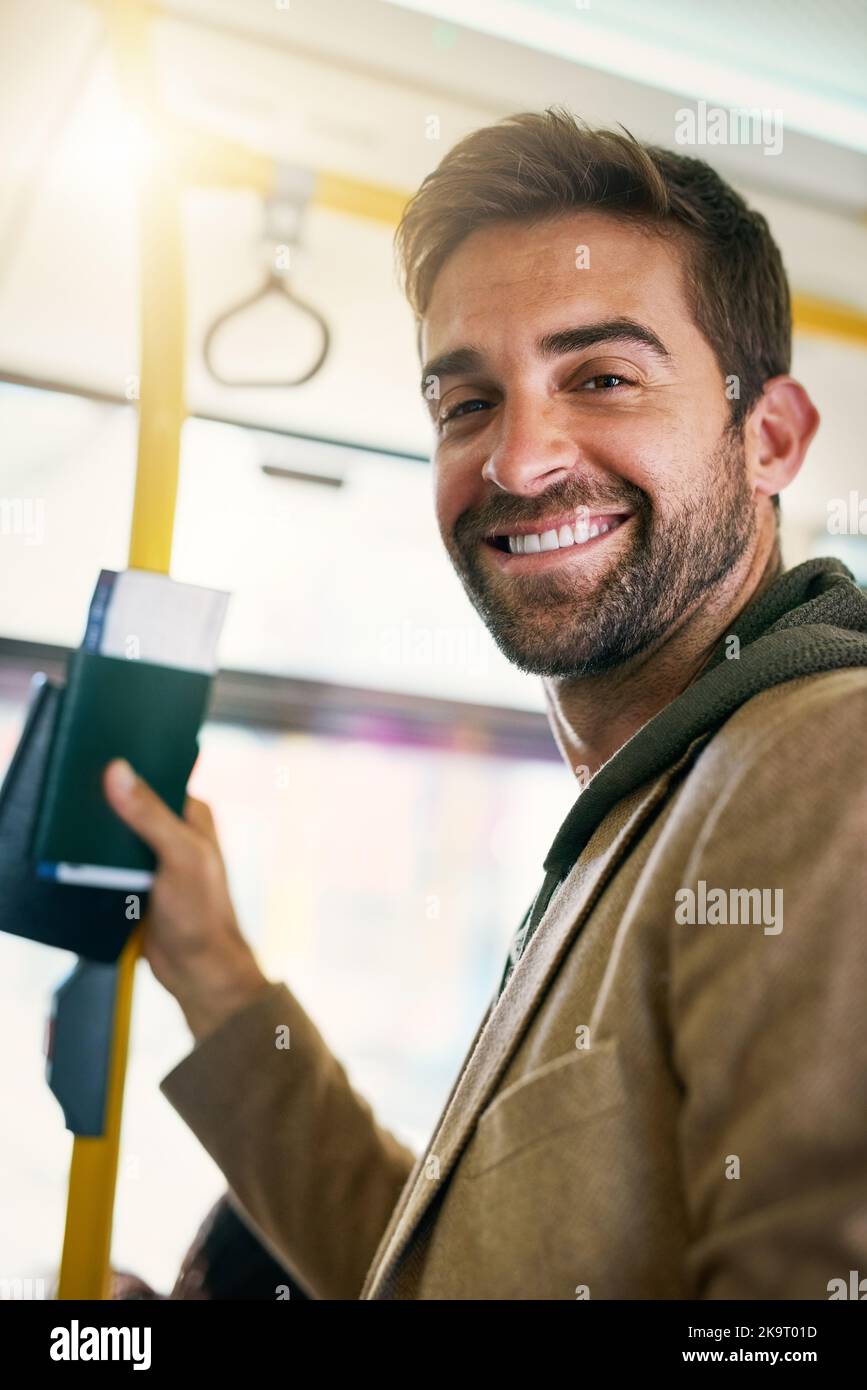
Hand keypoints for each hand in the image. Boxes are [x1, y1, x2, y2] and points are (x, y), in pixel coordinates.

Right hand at [102, 758, 268, 1040]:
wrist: (196, 971)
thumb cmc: (201, 913)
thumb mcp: (179, 857)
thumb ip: (150, 815)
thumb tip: (119, 772)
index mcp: (192, 815)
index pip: (154, 779)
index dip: (127, 772)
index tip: (95, 764)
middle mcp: (174, 832)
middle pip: (129, 806)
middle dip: (105, 806)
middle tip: (74, 802)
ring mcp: (153, 858)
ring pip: (114, 836)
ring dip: (95, 837)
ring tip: (70, 831)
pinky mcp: (135, 883)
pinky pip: (105, 864)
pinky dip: (91, 863)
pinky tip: (74, 860)